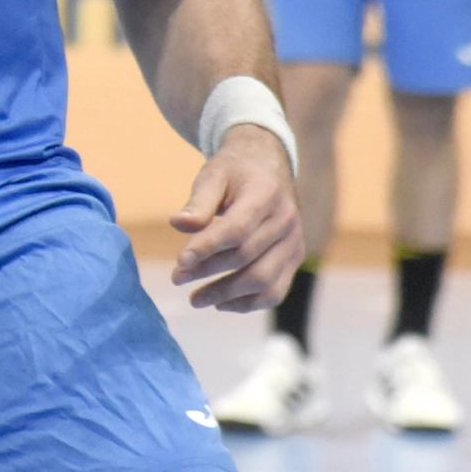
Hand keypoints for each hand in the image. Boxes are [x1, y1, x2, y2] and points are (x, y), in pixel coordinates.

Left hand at [168, 127, 302, 311]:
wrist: (268, 167)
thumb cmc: (235, 172)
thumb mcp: (213, 175)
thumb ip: (198, 202)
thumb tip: (178, 224)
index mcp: (265, 195)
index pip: (237, 229)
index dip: (207, 247)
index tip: (179, 261)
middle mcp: (286, 221)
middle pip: (246, 256)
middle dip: (208, 271)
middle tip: (176, 278)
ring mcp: (294, 242)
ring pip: (263, 279)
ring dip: (227, 294)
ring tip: (195, 299)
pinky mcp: (294, 259)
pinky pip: (276, 291)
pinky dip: (249, 303)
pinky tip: (221, 304)